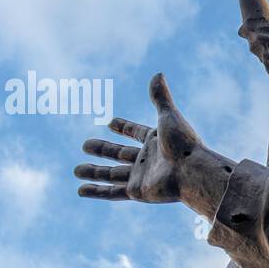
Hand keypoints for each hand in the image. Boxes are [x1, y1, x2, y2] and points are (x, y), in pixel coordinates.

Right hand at [76, 73, 232, 215]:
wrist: (192, 172)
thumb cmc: (183, 144)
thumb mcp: (169, 117)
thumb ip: (160, 97)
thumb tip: (158, 73)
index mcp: (157, 141)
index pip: (137, 133)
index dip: (124, 127)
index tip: (110, 122)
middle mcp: (148, 159)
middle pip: (120, 154)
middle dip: (103, 150)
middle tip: (85, 145)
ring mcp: (142, 176)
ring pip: (112, 174)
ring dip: (94, 172)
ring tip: (76, 170)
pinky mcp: (137, 192)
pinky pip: (112, 193)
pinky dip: (96, 192)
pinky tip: (80, 191)